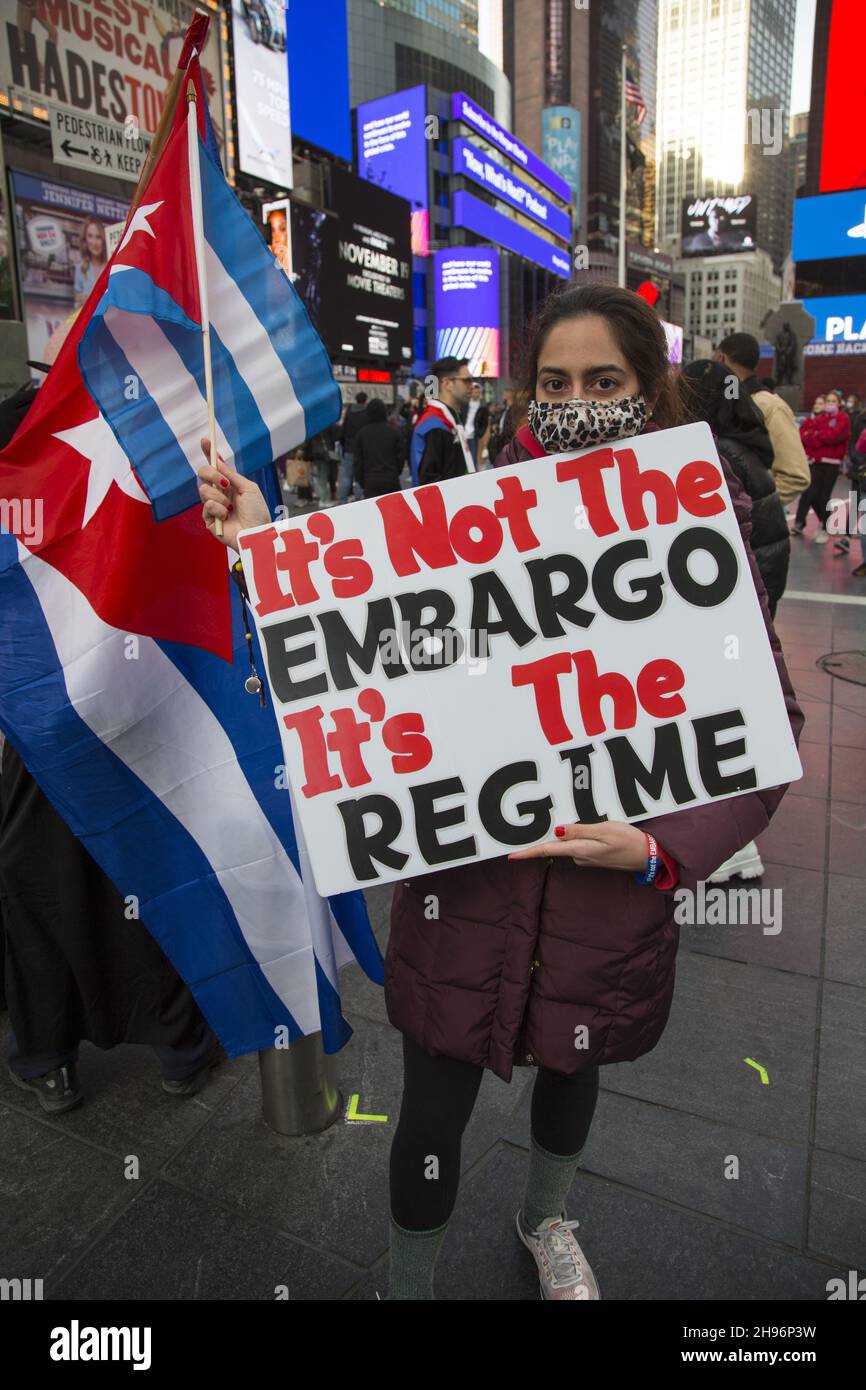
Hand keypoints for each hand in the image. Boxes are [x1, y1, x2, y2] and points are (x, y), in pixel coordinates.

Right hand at [197, 438, 270, 550]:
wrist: (257, 533)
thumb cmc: (258, 513)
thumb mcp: (249, 489)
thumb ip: (233, 475)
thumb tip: (219, 462)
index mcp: (229, 484)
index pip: (216, 466)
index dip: (209, 452)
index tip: (205, 440)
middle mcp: (219, 493)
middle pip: (203, 473)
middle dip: (212, 474)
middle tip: (225, 483)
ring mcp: (213, 506)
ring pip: (203, 490)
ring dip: (219, 497)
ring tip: (230, 507)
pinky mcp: (208, 519)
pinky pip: (206, 506)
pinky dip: (218, 509)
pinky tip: (226, 515)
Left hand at [508, 821, 648, 870]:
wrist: (647, 855)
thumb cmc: (628, 841)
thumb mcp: (604, 831)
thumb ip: (580, 831)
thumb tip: (557, 832)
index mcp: (580, 850)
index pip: (547, 851)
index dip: (528, 853)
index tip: (512, 856)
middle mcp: (580, 856)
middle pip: (556, 846)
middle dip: (550, 836)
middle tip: (543, 820)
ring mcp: (587, 857)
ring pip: (570, 843)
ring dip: (570, 833)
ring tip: (581, 819)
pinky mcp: (594, 856)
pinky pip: (581, 844)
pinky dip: (581, 835)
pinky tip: (592, 828)